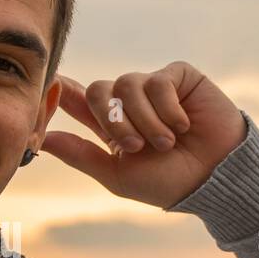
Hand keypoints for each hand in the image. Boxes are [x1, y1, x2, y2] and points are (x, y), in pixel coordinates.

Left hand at [40, 63, 246, 208]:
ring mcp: (152, 86)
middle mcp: (128, 102)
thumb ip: (80, 154)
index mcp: (110, 124)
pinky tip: (183, 125)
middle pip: (97, 89)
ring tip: (166, 143)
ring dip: (145, 120)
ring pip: (127, 85)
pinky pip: (158, 81)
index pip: (77, 99)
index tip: (46, 86)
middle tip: (135, 147)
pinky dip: (167, 109)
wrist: (215, 176)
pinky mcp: (178, 76)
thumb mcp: (117, 174)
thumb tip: (43, 140)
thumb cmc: (168, 181)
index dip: (59, 90)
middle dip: (111, 120)